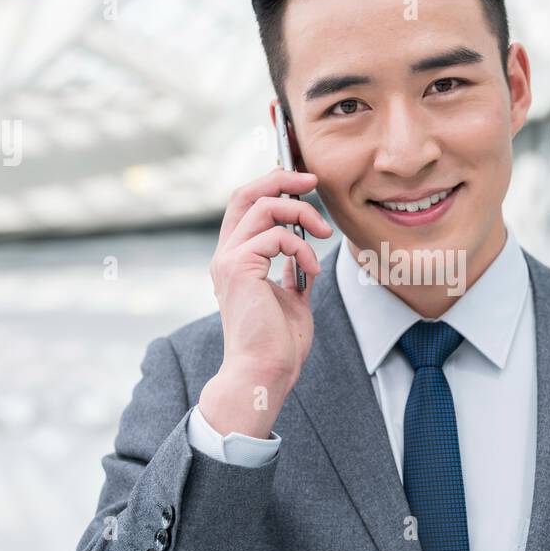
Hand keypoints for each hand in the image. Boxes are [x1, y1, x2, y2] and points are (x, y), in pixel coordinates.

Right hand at [199, 169, 333, 436]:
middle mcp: (226, 255)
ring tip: (323, 235)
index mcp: (236, 260)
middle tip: (313, 181)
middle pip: (245, 193)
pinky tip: (312, 270)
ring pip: (263, 206)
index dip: (273, 186)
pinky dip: (301, 247)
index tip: (305, 186)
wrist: (265, 372)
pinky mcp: (239, 267)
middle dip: (281, 178)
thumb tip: (305, 256)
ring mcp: (228, 260)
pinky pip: (276, 235)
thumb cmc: (278, 345)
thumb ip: (293, 273)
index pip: (246, 205)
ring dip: (301, 213)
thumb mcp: (292, 299)